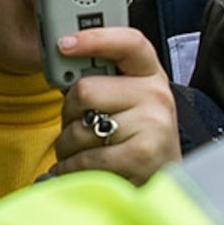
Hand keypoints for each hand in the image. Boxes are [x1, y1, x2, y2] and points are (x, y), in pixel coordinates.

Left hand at [51, 27, 182, 186]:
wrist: (161, 185)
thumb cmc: (133, 141)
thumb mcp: (127, 103)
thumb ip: (102, 81)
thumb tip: (62, 61)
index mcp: (151, 75)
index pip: (128, 42)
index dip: (94, 38)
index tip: (64, 44)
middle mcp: (156, 96)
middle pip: (85, 89)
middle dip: (68, 112)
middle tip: (79, 125)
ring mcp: (152, 126)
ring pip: (79, 128)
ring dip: (67, 146)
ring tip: (81, 152)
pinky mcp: (140, 156)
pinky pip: (84, 158)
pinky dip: (70, 168)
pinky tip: (78, 168)